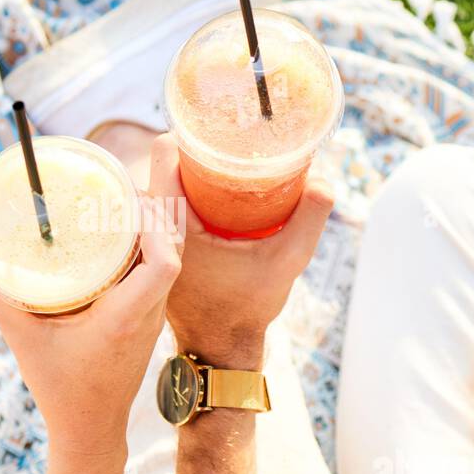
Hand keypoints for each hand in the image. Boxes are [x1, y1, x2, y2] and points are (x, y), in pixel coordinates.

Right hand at [0, 137, 182, 465]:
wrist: (91, 430)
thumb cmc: (61, 389)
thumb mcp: (24, 342)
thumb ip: (1, 300)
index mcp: (126, 317)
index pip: (164, 263)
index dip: (155, 226)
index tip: (130, 204)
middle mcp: (148, 312)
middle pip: (173, 247)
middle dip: (156, 208)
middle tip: (122, 184)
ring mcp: (153, 315)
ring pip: (170, 256)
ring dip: (153, 224)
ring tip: (121, 199)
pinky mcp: (149, 317)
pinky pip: (159, 269)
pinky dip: (147, 244)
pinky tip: (121, 232)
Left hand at [163, 143, 333, 369]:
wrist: (220, 346)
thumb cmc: (247, 307)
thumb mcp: (286, 262)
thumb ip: (308, 221)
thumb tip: (324, 181)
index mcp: (170, 224)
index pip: (163, 155)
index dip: (188, 130)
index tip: (216, 127)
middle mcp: (150, 227)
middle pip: (163, 163)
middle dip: (192, 146)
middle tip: (226, 139)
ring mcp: (149, 238)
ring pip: (162, 183)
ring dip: (185, 167)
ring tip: (220, 158)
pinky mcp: (155, 247)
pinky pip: (162, 203)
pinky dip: (181, 189)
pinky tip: (207, 185)